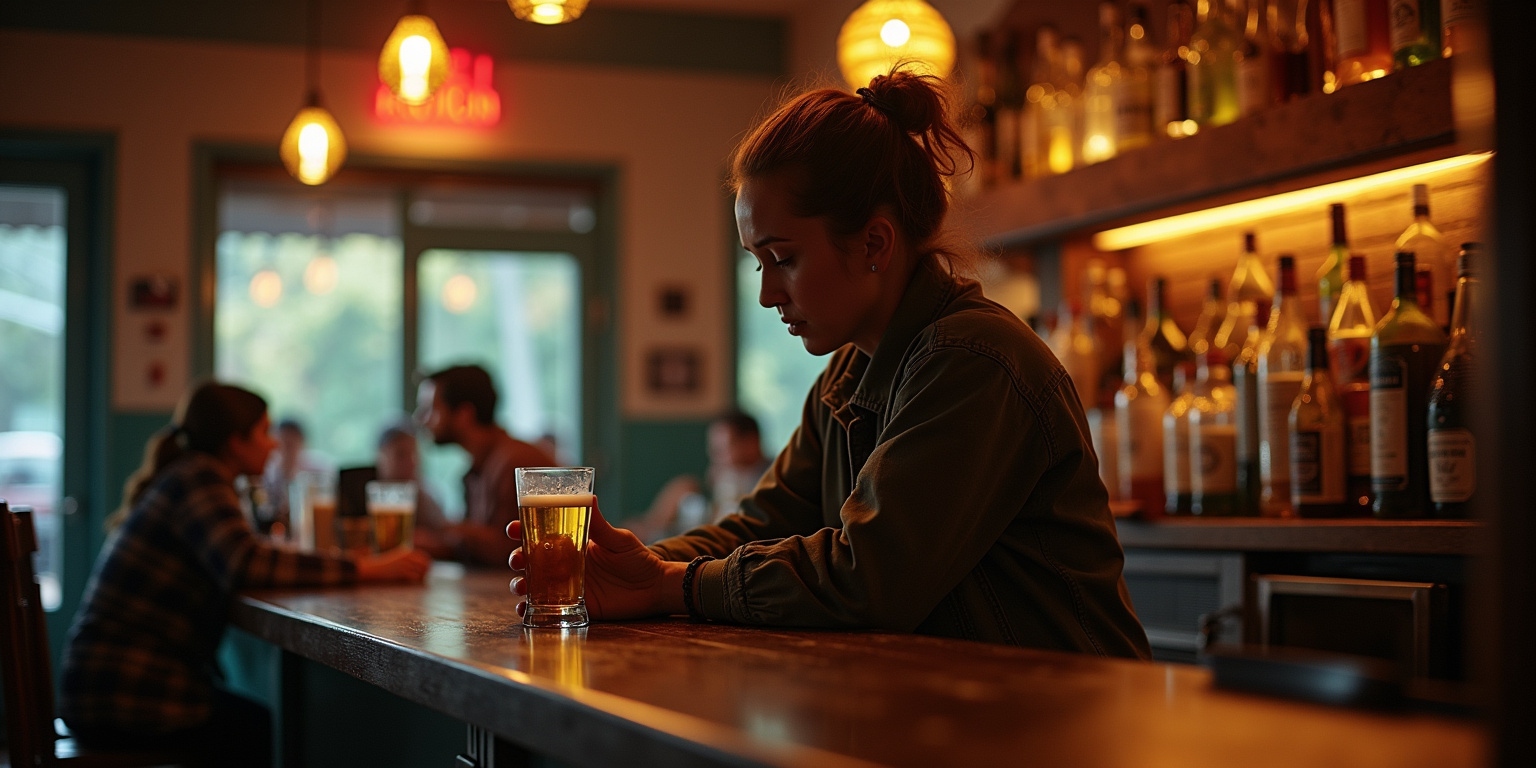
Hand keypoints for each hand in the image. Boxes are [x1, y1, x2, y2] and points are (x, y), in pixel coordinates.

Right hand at [355, 548, 432, 582]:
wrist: (371, 568)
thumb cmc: (383, 565)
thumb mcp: (396, 558)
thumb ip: (408, 560)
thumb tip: (420, 566)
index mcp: (406, 551)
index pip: (424, 556)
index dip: (427, 564)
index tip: (425, 570)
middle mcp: (407, 557)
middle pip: (425, 564)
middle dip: (426, 571)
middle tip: (423, 577)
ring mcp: (404, 564)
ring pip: (422, 571)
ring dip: (421, 577)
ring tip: (418, 581)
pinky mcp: (401, 572)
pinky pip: (415, 577)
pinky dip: (416, 580)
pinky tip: (412, 582)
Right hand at [507, 499, 684, 619]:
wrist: (654, 588)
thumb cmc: (638, 559)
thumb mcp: (619, 539)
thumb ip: (601, 525)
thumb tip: (590, 496)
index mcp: (572, 543)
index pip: (541, 533)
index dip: (522, 530)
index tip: (511, 528)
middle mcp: (565, 564)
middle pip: (531, 559)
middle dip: (517, 558)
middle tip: (517, 559)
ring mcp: (567, 585)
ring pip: (534, 583)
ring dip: (519, 583)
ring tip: (519, 586)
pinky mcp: (574, 604)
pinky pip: (547, 607)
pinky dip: (531, 608)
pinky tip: (525, 608)